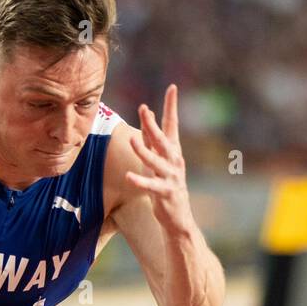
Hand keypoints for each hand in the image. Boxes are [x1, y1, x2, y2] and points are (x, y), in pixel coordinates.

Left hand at [124, 84, 195, 237]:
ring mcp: (172, 177)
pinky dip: (140, 181)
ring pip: (157, 161)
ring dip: (144, 150)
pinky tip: (128, 176)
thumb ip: (151, 142)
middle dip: (153, 124)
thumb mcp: (158, 162)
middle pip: (163, 139)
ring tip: (132, 140)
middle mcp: (175, 161)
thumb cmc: (165, 186)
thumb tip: (146, 119)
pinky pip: (152, 186)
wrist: (178, 217)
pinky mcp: (166, 193)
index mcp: (173, 152)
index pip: (172, 125)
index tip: (172, 87)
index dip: (171, 106)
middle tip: (144, 109)